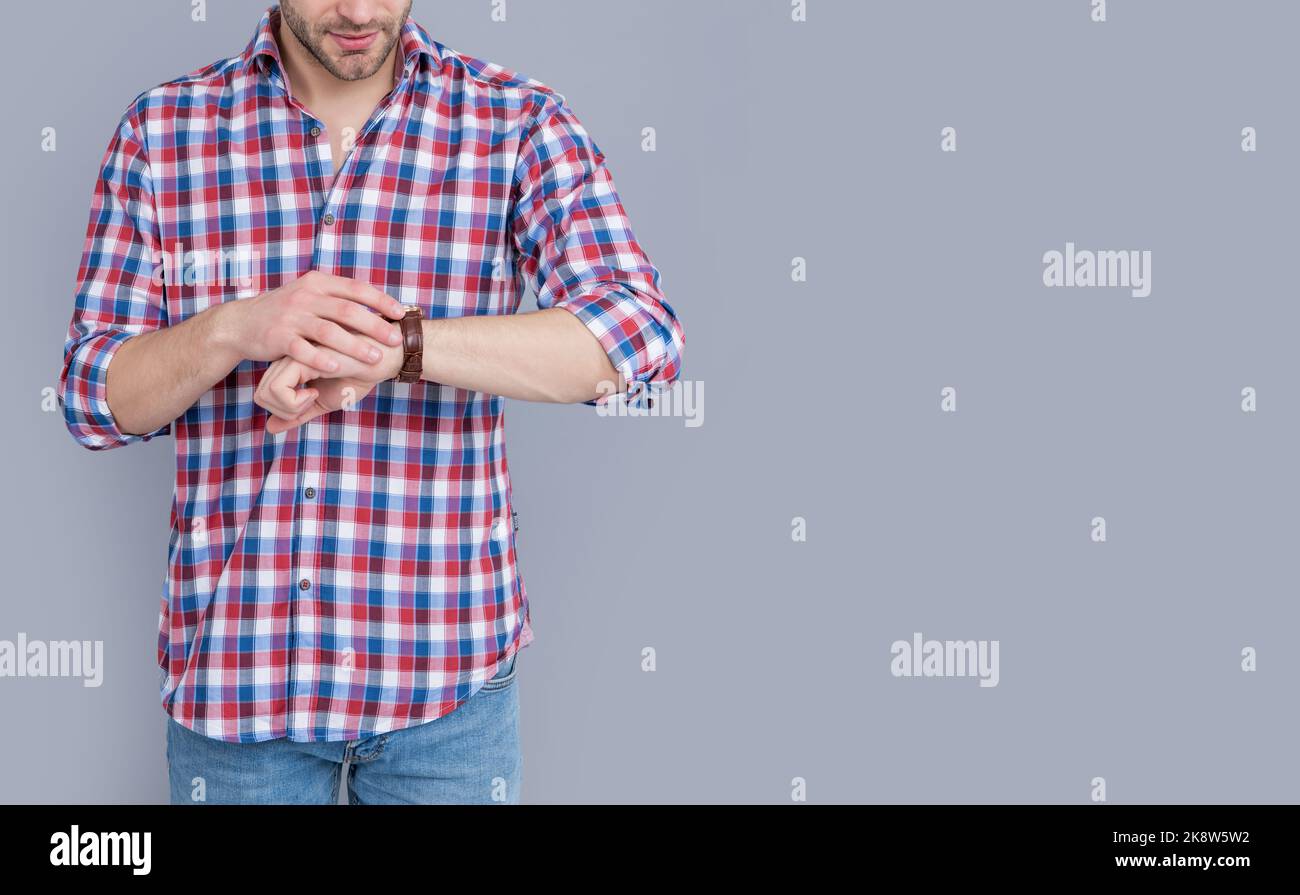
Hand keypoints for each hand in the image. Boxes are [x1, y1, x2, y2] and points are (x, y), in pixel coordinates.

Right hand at [214, 270, 404, 372]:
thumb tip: (377, 302)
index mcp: (318, 283)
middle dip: (374, 325)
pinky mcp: (278, 337)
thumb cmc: (285, 312)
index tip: (402, 313)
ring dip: (354, 345)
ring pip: (328, 331)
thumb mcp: (310, 295)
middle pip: (347, 310)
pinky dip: (320, 358)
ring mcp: (291, 316)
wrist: (242, 323)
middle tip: (394, 339)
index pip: (356, 288)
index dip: (381, 300)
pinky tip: (337, 368)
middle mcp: (306, 296)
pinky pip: (302, 349)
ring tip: (374, 358)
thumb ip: (338, 297)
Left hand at [255, 333, 402, 433]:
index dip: (283, 410)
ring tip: (314, 395)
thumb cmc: (356, 376)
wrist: (380, 360)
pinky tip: (315, 391)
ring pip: (265, 395)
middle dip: (285, 411)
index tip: (310, 400)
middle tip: (311, 401)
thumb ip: (297, 414)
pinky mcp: (299, 359)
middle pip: (260, 396)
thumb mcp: (322, 401)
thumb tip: (270, 429)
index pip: (264, 396)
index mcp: (289, 366)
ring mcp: (290, 357)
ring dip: (291, 407)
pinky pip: (279, 391)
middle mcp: (285, 359)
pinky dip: (295, 402)